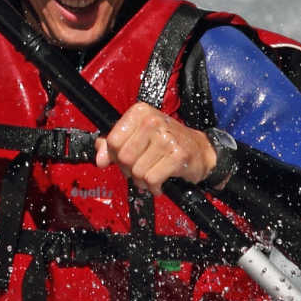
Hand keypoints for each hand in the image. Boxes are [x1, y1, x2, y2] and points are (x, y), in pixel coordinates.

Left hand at [94, 103, 216, 193]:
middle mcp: (153, 121)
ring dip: (141, 180)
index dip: (115, 156)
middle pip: (123, 157)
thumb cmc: (168, 143)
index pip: (113, 141)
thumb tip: (100, 158)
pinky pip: (151, 179)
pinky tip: (159, 182)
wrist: (200, 151)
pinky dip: (153, 187)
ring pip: (136, 171)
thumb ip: (114, 145)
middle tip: (140, 169)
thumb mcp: (139, 137)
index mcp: (140, 112)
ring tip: (151, 175)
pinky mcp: (177, 155)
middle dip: (128, 170)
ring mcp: (166, 138)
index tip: (124, 159)